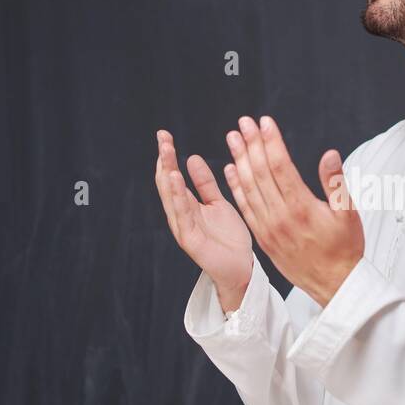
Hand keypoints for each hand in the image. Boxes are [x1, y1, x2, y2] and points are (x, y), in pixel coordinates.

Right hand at [154, 129, 253, 310]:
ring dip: (168, 175)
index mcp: (187, 206)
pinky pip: (182, 215)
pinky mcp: (191, 240)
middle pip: (167, 184)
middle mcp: (181, 216)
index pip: (172, 177)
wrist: (241, 268)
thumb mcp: (218, 203)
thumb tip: (191, 158)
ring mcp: (184, 228)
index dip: (168, 156)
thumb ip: (205, 184)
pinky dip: (177, 197)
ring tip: (166, 154)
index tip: (164, 135)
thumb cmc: (229, 239)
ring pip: (171, 198)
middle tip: (162, 138)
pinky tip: (175, 179)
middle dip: (164, 161)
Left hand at [224, 115, 364, 307]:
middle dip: (252, 145)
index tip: (265, 122)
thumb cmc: (345, 248)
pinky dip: (236, 187)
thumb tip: (329, 154)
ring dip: (239, 161)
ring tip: (233, 138)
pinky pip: (245, 208)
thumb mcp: (349, 214)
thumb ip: (336, 183)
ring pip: (249, 188)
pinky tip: (231, 169)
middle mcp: (281, 217)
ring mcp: (268, 228)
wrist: (334, 285)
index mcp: (302, 209)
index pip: (281, 167)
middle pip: (261, 173)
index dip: (271, 142)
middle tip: (244, 123)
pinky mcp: (262, 238)